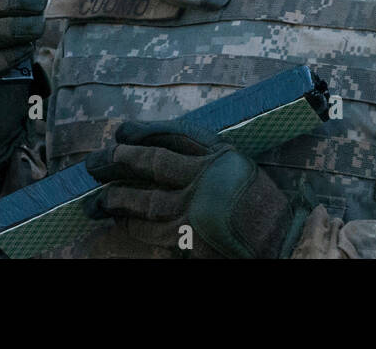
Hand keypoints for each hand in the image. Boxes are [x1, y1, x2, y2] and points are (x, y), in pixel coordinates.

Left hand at [85, 120, 311, 258]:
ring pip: (146, 201)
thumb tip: (160, 153)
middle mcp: (208, 179)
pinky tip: (119, 222)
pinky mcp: (191, 239)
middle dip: (119, 161)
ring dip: (116, 200)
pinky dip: (133, 226)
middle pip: (154, 163)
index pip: (175, 135)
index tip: (122, 131)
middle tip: (94, 163)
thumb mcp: (238, 171)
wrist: (281, 243)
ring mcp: (198, 210)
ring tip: (94, 202)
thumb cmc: (261, 207)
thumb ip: (206, 161)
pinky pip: (153, 231)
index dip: (144, 132)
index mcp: (222, 156)